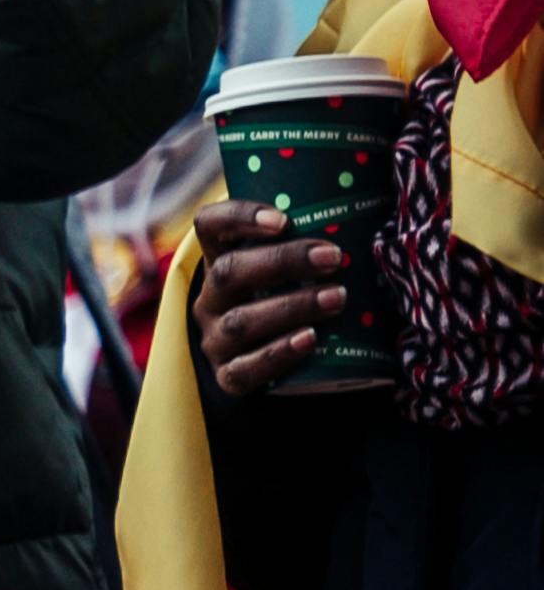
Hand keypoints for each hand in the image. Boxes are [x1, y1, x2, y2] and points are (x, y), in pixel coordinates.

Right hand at [191, 200, 355, 398]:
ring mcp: (216, 339)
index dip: (238, 218)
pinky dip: (279, 353)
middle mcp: (211, 299)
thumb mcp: (294, 266)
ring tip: (337, 297)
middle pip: (227, 273)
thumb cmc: (298, 297)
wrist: (284, 363)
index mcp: (221, 260)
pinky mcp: (229, 375)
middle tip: (332, 257)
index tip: (283, 220)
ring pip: (240, 322)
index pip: (210, 225)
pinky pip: (244, 369)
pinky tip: (311, 339)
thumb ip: (317, 241)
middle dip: (282, 262)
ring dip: (291, 306)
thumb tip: (379, 213)